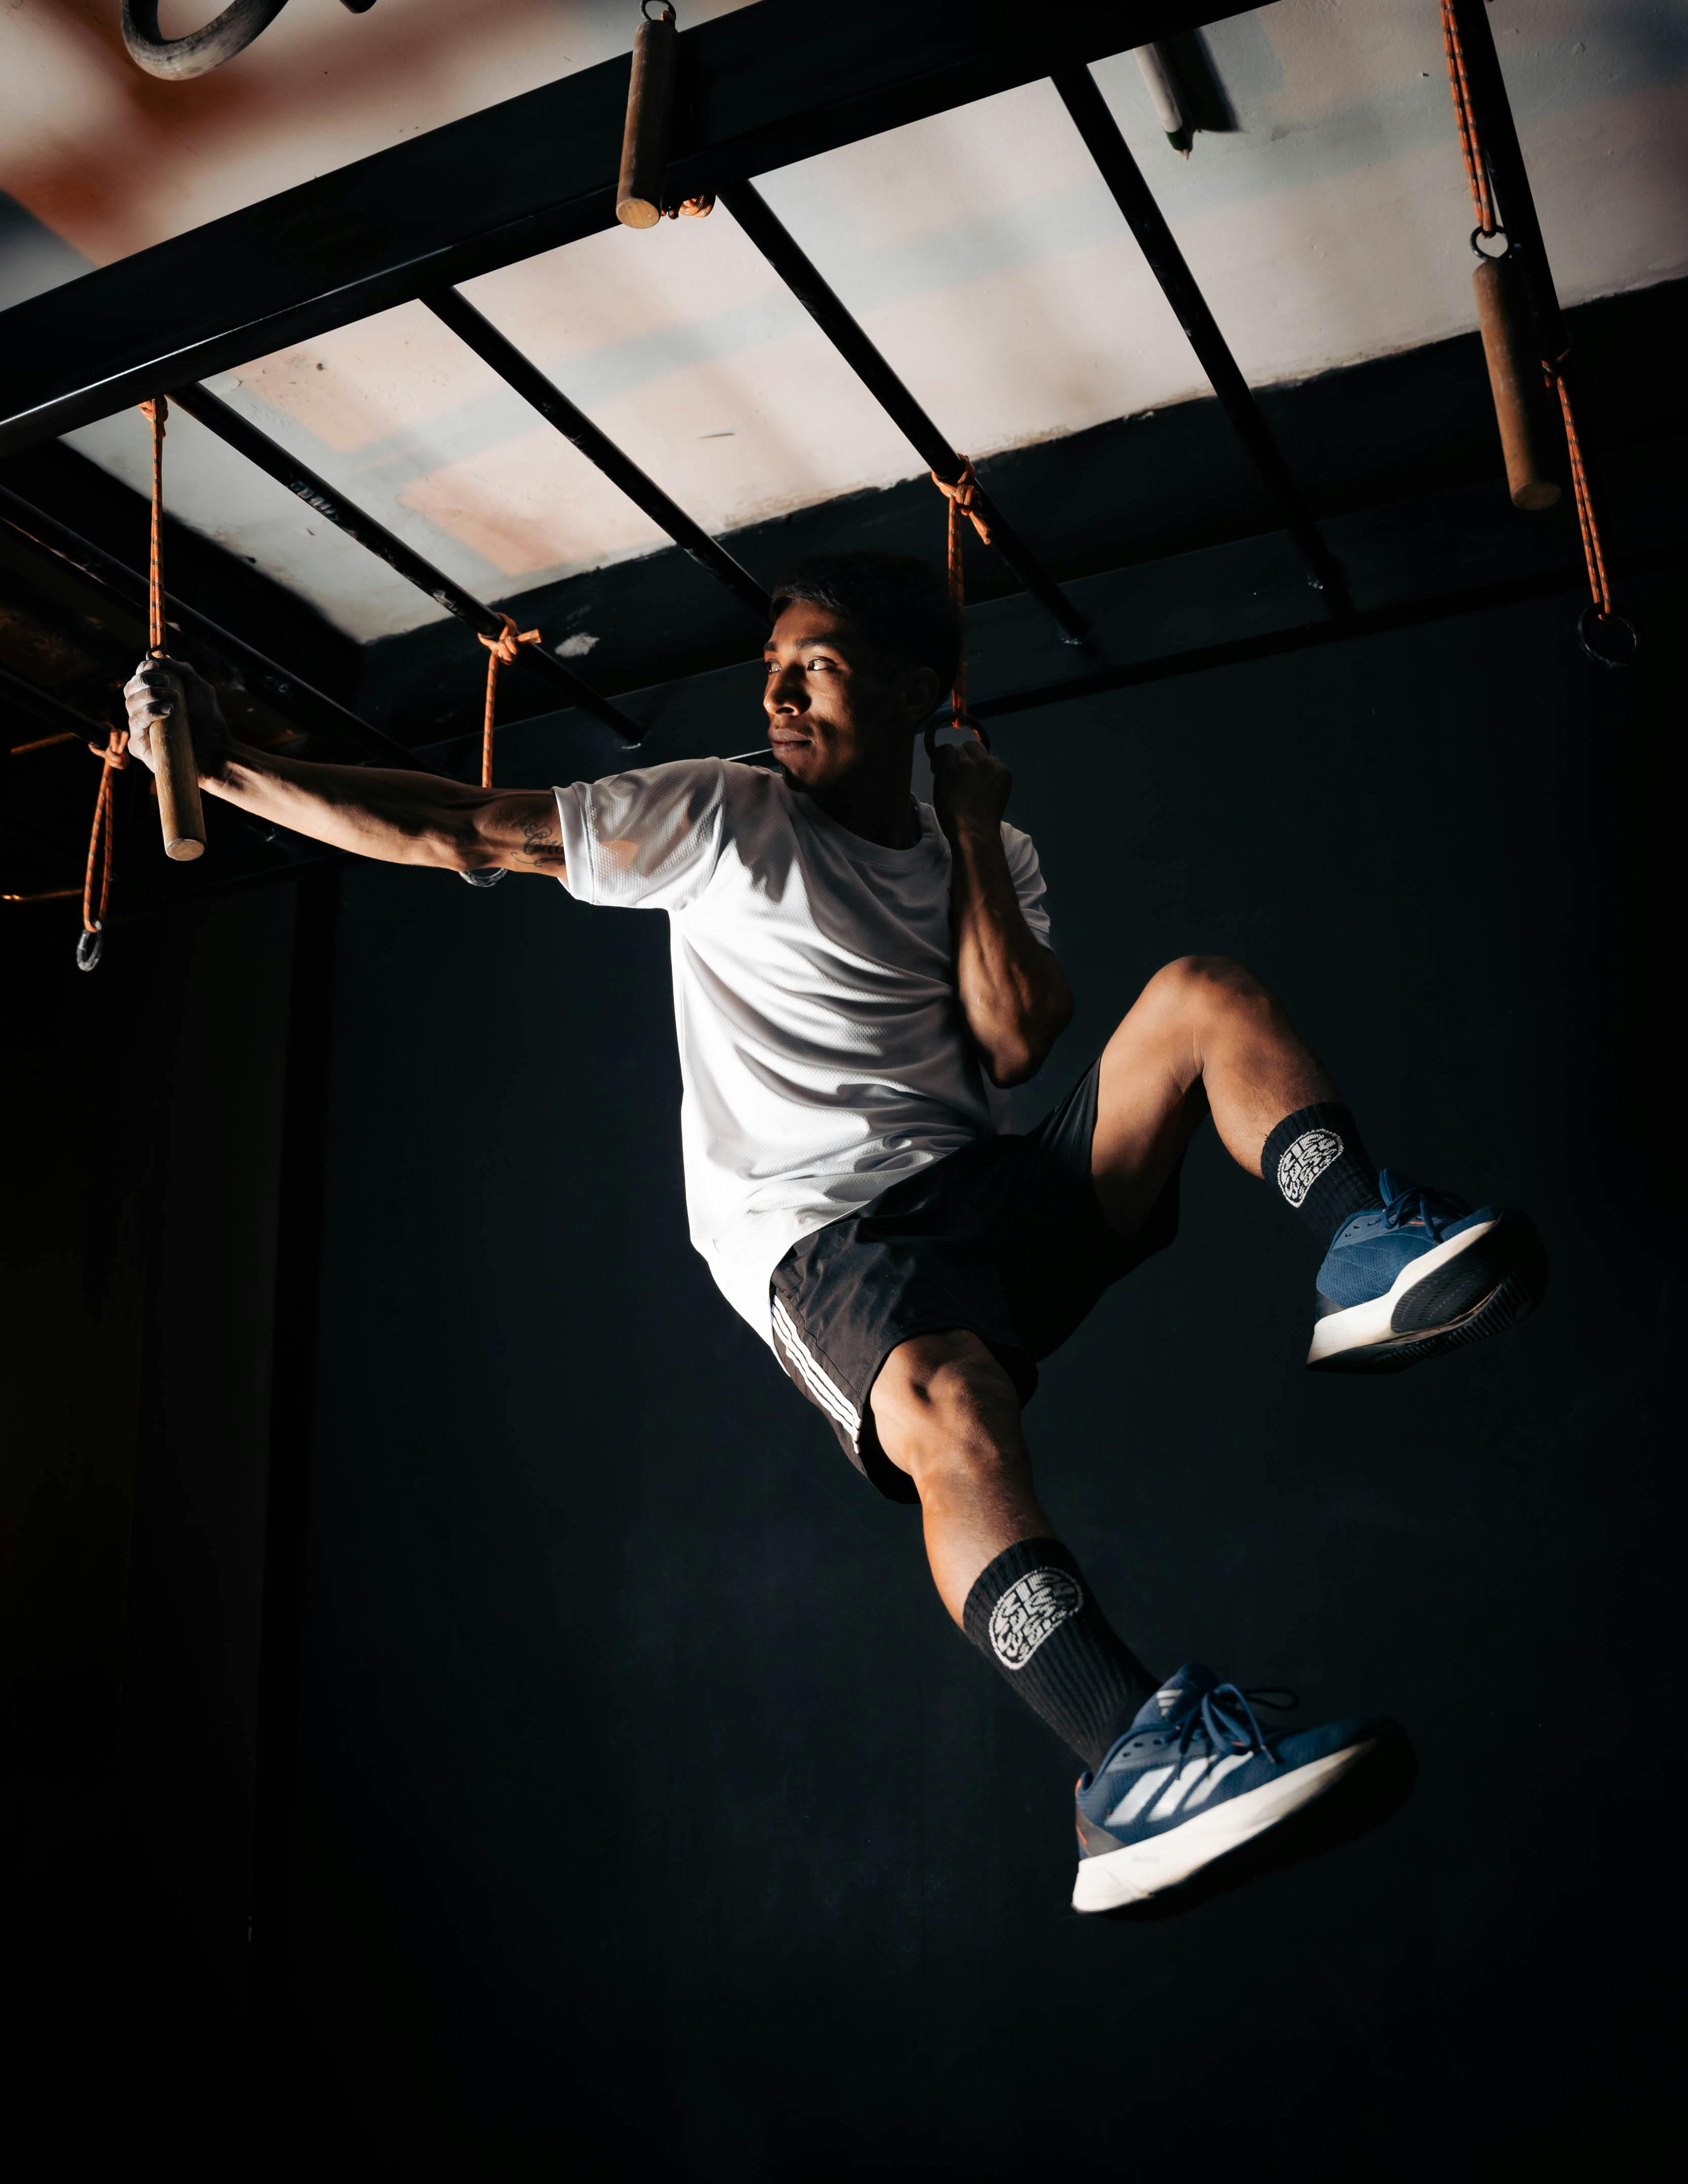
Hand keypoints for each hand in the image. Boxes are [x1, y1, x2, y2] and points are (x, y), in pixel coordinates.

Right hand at [119, 655, 230, 780]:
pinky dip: (150, 712)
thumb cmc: (208, 721)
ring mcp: (140, 728)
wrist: (216, 750)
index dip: (143, 669)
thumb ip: (184, 671)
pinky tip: (167, 711)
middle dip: (147, 682)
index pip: (138, 679)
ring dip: (151, 696)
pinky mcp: (139, 745)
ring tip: (175, 701)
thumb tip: (162, 658)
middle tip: (169, 686)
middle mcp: (143, 711)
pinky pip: (136, 722)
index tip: (155, 665)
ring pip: (130, 703)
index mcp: (154, 698)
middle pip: (130, 689)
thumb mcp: (201, 689)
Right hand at [930, 728, 1010, 841]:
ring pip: (983, 753)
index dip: (943, 757)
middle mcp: (972, 760)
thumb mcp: (938, 789)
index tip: (942, 767)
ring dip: (978, 762)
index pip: (946, 748)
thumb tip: (945, 761)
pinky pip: (995, 764)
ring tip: (976, 780)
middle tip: (961, 771)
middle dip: (962, 755)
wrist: (976, 831)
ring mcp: (991, 765)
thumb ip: (942, 770)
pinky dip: (990, 772)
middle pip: (968, 746)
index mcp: (952, 764)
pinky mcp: (1004, 772)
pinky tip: (987, 786)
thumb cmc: (952, 815)